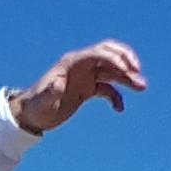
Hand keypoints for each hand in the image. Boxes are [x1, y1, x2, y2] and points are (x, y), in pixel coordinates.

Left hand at [9, 41, 147, 134]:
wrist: (28, 117)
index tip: (127, 70)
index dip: (114, 59)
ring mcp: (85, 78)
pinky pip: (107, 89)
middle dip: (126, 62)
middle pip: (109, 57)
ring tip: (142, 88)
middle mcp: (81, 67)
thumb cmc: (34, 107)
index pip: (98, 54)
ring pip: (112, 73)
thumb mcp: (41, 101)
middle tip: (138, 73)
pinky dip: (115, 97)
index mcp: (72, 64)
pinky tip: (119, 109)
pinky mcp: (86, 91)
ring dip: (127, 78)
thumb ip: (50, 91)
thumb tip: (57, 84)